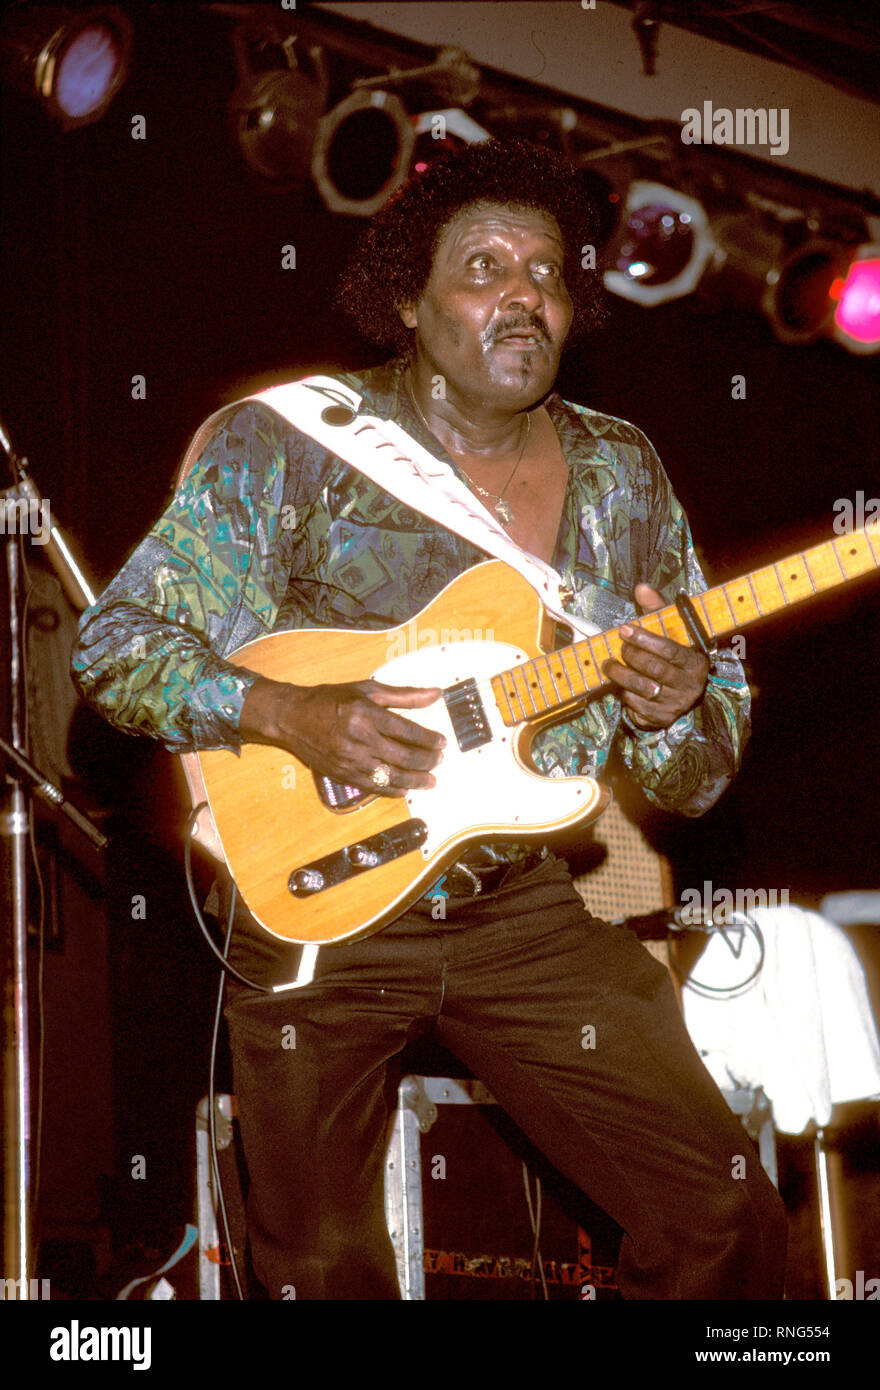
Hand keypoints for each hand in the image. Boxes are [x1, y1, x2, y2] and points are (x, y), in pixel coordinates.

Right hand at [240, 675, 444, 794]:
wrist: (292, 717)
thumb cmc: (329, 700)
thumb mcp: (367, 690)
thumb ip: (404, 694)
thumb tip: (435, 694)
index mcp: (367, 714)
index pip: (408, 731)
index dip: (429, 739)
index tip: (441, 742)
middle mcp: (359, 739)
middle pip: (404, 756)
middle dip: (427, 761)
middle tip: (439, 761)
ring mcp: (350, 759)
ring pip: (391, 776)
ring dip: (415, 780)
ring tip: (429, 780)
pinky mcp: (343, 774)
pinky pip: (373, 787)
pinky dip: (392, 790)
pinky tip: (404, 789)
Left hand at [603, 583, 708, 730]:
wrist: (679, 690)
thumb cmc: (670, 653)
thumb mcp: (668, 630)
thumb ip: (656, 609)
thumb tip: (641, 588)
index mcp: (696, 661)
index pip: (670, 650)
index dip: (644, 639)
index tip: (624, 629)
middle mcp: (691, 684)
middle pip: (654, 669)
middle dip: (630, 656)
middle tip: (618, 648)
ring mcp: (677, 704)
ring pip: (643, 689)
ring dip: (621, 676)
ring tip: (609, 665)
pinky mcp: (663, 719)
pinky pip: (638, 707)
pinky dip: (624, 695)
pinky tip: (619, 685)